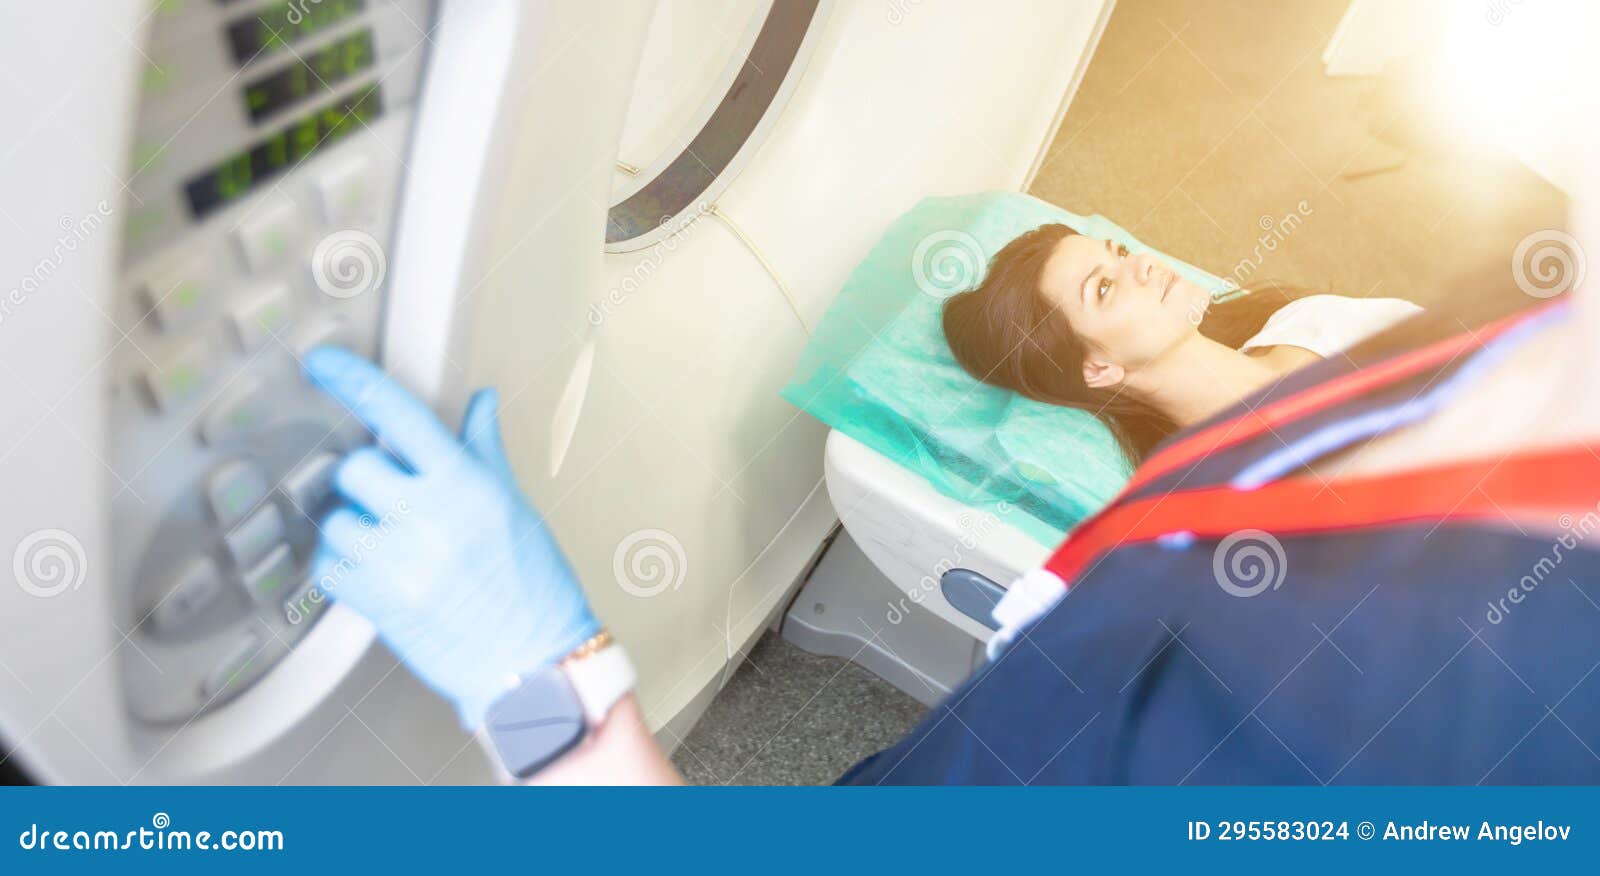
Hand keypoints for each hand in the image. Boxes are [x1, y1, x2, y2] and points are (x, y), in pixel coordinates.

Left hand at [303, 347, 599, 728]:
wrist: (534, 662)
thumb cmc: (533, 586)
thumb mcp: (513, 505)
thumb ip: (483, 449)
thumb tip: (480, 402)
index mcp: (466, 483)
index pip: (399, 414)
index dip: (353, 380)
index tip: (321, 363)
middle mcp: (430, 514)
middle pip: (355, 468)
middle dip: (365, 484)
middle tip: (390, 504)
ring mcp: (400, 559)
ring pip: (334, 520)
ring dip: (351, 529)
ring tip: (390, 549)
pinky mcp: (378, 601)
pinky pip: (329, 567)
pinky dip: (343, 569)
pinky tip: (379, 576)